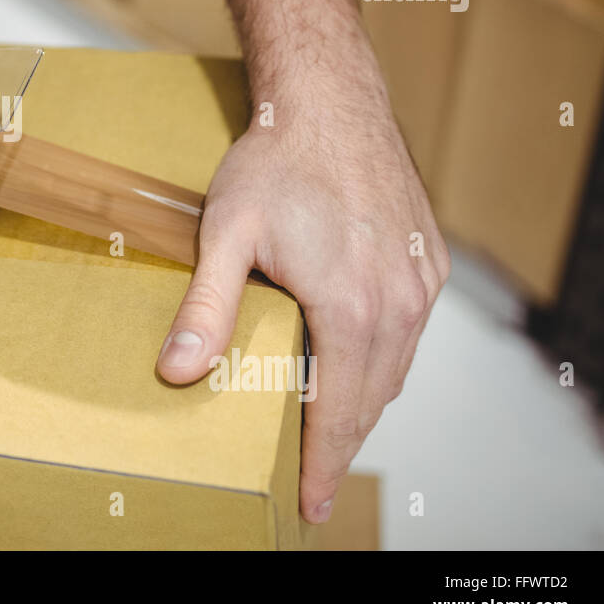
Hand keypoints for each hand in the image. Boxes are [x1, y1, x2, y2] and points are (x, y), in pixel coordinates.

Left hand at [156, 57, 449, 523]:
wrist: (331, 102)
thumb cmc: (275, 162)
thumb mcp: (225, 234)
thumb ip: (206, 308)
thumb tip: (177, 372)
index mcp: (351, 307)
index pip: (339, 410)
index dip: (321, 461)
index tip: (308, 501)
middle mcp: (398, 302)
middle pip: (373, 399)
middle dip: (343, 445)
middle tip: (315, 481)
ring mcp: (419, 281)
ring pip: (396, 368)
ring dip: (366, 405)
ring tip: (333, 434)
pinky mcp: (425, 262)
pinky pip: (409, 334)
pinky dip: (384, 363)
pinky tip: (358, 368)